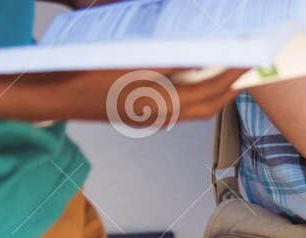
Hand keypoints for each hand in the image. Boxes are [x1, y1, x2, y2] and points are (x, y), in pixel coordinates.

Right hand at [23, 67, 247, 126]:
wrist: (52, 95)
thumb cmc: (85, 72)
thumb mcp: (130, 58)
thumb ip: (168, 57)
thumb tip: (201, 50)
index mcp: (160, 103)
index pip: (209, 89)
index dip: (233, 72)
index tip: (252, 56)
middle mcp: (159, 116)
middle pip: (208, 105)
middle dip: (230, 86)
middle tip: (248, 64)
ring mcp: (150, 119)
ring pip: (194, 108)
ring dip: (214, 90)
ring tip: (227, 69)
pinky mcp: (140, 115)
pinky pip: (178, 106)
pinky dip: (194, 92)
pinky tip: (194, 74)